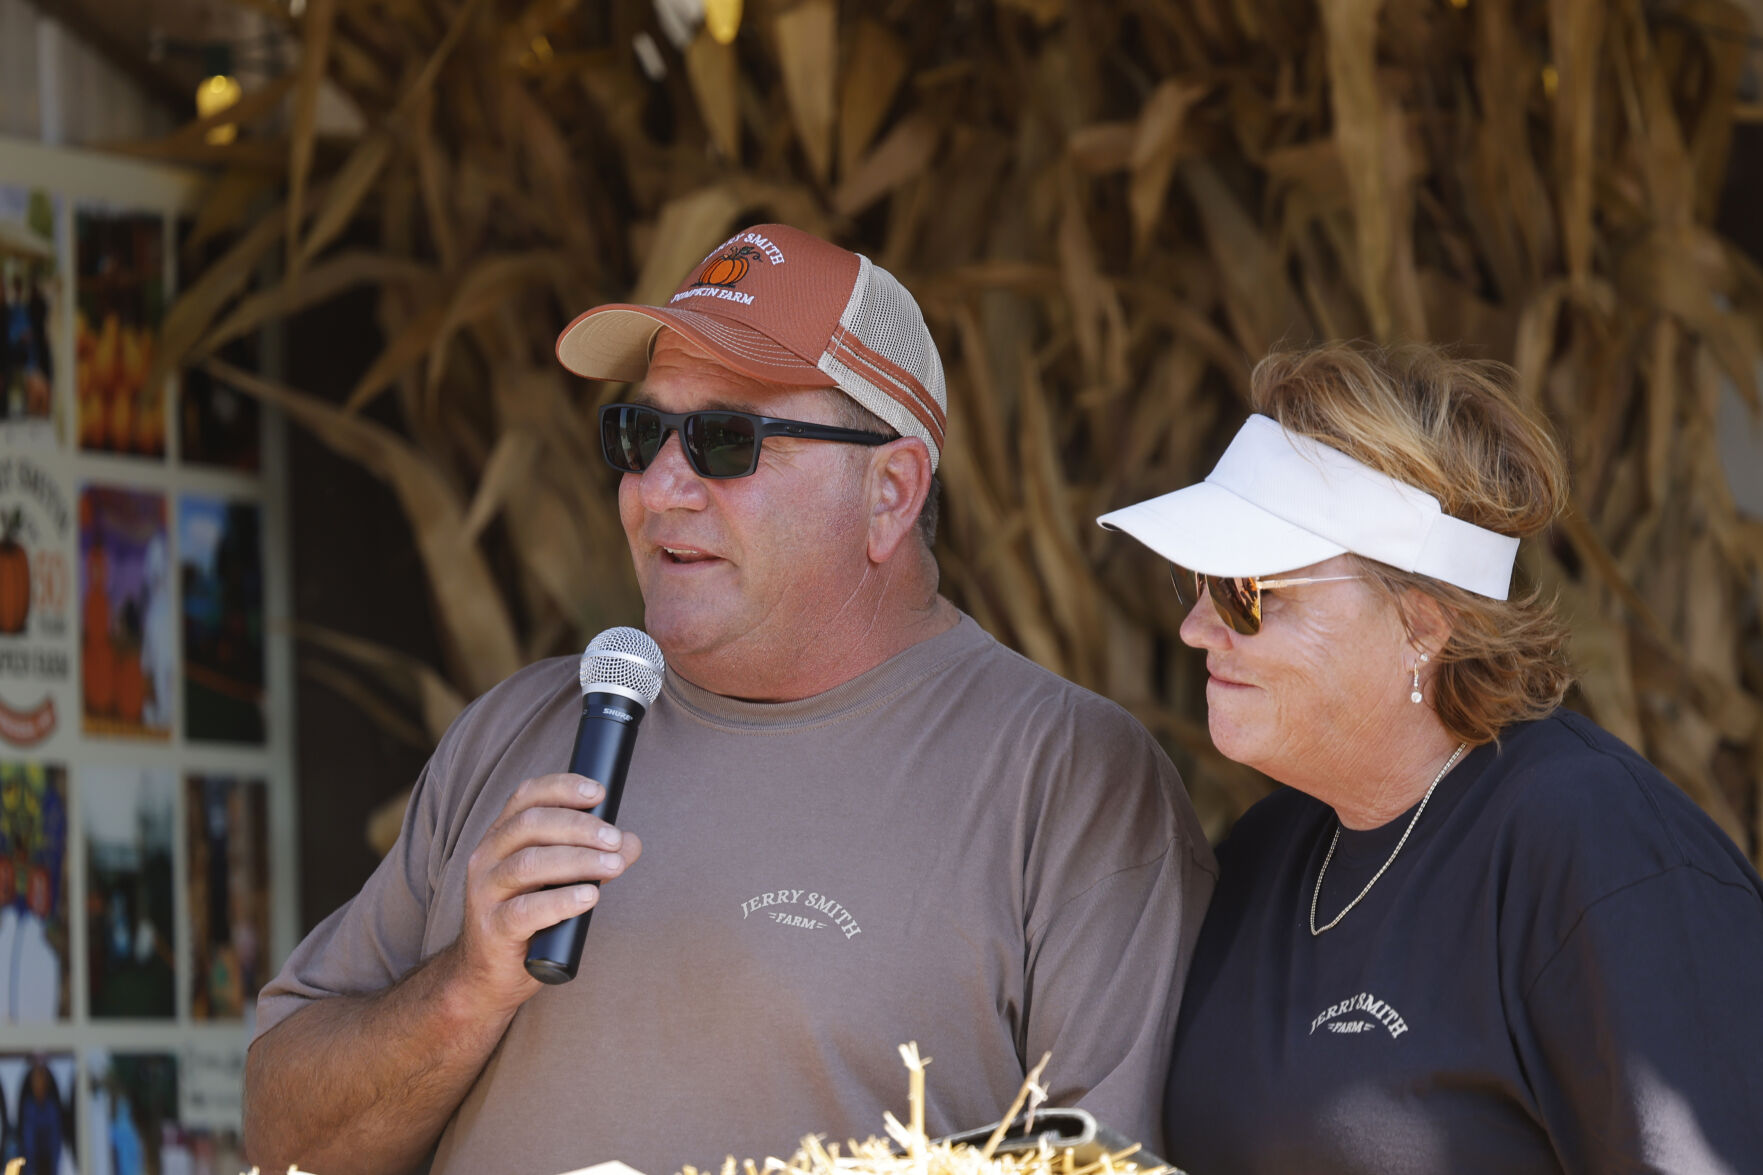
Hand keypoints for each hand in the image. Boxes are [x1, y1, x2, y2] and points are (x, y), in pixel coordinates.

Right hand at [447, 773, 643, 1011]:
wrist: (490, 974)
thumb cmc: (529, 919)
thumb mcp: (560, 881)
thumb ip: (593, 858)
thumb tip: (629, 842)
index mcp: (501, 836)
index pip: (527, 797)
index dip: (562, 787)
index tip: (599, 792)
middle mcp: (487, 857)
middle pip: (532, 825)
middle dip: (580, 827)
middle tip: (615, 840)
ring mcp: (485, 893)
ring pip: (530, 864)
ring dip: (578, 860)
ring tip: (613, 867)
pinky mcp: (492, 928)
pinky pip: (525, 910)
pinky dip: (561, 901)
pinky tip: (588, 897)